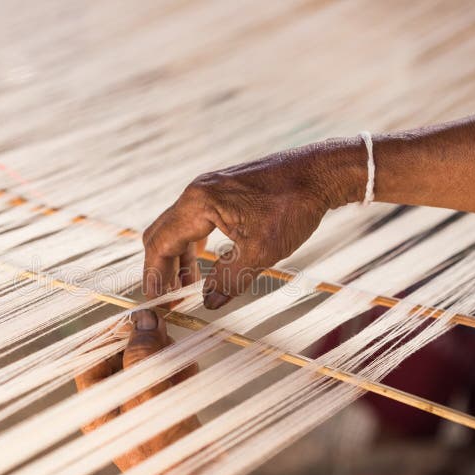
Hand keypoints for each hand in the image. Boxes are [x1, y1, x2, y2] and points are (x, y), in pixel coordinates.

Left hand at [74, 309, 272, 474]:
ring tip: (181, 350)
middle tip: (163, 327)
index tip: (132, 316)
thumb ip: (141, 356)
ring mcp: (142, 408)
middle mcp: (116, 405)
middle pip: (122, 358)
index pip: (91, 359)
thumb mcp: (147, 396)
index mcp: (98, 406)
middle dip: (143, 341)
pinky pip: (168, 379)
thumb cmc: (162, 450)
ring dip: (165, 353)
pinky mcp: (167, 411)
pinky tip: (191, 365)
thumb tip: (142, 318)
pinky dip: (179, 368)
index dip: (109, 335)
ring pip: (148, 365)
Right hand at [143, 138, 363, 308]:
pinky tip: (203, 262)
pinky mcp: (220, 190)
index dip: (155, 276)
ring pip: (177, 228)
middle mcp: (196, 192)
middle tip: (167, 298)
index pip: (161, 244)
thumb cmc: (293, 207)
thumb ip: (229, 279)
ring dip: (177, 258)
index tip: (157, 302)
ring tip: (187, 286)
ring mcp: (207, 188)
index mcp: (199, 203)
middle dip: (160, 269)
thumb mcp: (261, 252)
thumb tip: (208, 302)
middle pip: (160, 235)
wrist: (319, 172)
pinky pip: (193, 220)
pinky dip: (191, 244)